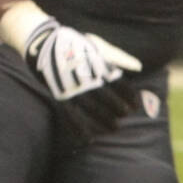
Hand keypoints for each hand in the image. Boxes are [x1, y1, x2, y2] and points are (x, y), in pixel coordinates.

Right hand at [23, 17, 140, 139]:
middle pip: (107, 97)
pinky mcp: (59, 95)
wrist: (43, 43)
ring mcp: (72, 87)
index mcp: (97, 64)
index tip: (136, 105)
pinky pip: (70, 115)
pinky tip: (87, 139)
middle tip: (125, 116)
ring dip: (103, 120)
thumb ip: (118, 57)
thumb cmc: (74, 44)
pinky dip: (79, 129)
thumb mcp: (98, 45)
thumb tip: (138, 67)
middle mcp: (86, 77)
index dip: (129, 96)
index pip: (119, 83)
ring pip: (91, 107)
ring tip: (114, 128)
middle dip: (118, 108)